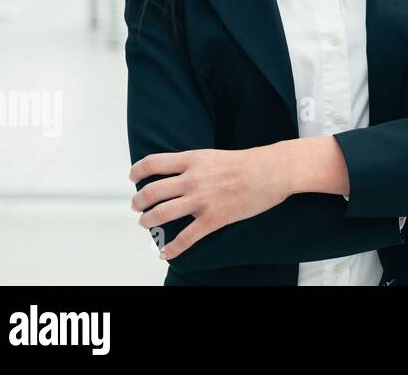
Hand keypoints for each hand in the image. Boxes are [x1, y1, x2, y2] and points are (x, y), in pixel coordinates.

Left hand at [130, 143, 292, 260]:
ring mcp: (202, 200)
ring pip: (161, 214)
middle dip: (138, 202)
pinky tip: (165, 253)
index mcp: (193, 160)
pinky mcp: (214, 218)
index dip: (138, 171)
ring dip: (147, 221)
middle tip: (136, 206)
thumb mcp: (215, 155)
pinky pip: (185, 237)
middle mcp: (193, 179)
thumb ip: (194, 164)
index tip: (133, 178)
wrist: (274, 171)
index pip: (153, 163)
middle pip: (152, 192)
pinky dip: (171, 248)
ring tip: (145, 223)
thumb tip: (177, 174)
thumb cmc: (249, 162)